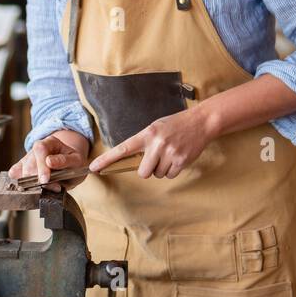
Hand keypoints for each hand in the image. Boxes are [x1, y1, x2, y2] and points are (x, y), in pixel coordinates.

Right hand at [8, 130, 90, 190]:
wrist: (69, 160)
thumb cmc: (73, 162)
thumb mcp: (77, 160)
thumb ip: (65, 161)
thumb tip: (49, 162)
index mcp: (51, 141)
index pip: (41, 150)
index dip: (42, 167)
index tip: (45, 180)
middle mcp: (37, 147)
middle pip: (29, 164)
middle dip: (37, 179)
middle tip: (51, 187)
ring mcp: (28, 156)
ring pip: (22, 170)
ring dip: (31, 183)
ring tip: (45, 188)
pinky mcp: (22, 165)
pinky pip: (14, 172)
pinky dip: (19, 180)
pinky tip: (28, 186)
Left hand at [89, 105, 217, 179]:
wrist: (201, 121)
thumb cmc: (176, 124)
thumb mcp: (156, 127)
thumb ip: (144, 142)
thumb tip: (133, 160)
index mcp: (147, 133)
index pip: (123, 148)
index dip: (107, 159)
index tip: (94, 167)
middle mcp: (157, 144)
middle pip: (143, 172)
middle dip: (148, 169)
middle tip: (156, 158)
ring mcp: (170, 153)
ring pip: (157, 174)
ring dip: (162, 168)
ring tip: (170, 154)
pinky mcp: (181, 161)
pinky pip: (170, 175)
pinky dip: (172, 170)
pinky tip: (178, 157)